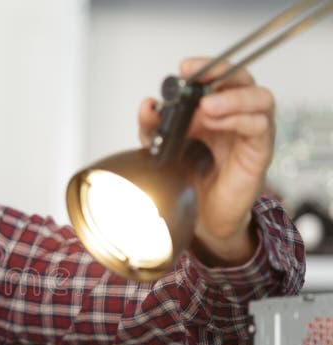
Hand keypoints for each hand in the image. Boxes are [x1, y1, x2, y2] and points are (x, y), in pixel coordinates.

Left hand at [138, 57, 275, 264]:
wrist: (201, 215)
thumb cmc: (189, 177)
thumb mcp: (162, 147)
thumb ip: (153, 126)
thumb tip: (148, 104)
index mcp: (213, 108)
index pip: (217, 76)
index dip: (204, 67)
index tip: (184, 68)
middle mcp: (235, 114)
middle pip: (242, 78)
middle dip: (220, 72)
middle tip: (196, 78)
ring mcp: (250, 130)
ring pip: (259, 97)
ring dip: (232, 97)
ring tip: (207, 107)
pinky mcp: (259, 150)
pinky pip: (259, 125)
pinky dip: (239, 119)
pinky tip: (217, 123)